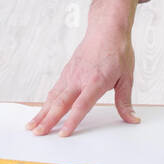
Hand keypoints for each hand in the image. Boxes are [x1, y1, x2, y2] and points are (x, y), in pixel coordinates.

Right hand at [27, 0, 140, 136]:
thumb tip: (132, 119)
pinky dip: (46, 102)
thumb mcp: (127, 77)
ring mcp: (70, 74)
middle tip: (37, 133)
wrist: (106, 29)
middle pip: (60, 103)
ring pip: (53, 97)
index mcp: (95, 81)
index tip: (62, 134)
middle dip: (47, 120)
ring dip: (42, 112)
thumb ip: (125, 101)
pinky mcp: (67, 71)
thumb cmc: (117, 52)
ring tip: (31, 126)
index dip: (71, 121)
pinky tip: (42, 110)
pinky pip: (54, 89)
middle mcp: (79, 78)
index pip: (81, 106)